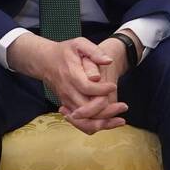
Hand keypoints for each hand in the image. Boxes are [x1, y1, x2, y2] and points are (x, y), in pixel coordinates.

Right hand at [7, 33, 126, 129]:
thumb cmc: (65, 52)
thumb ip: (94, 51)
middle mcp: (68, 92)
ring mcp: (67, 101)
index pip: (87, 88)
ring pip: (83, 120)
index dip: (103, 90)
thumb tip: (108, 61)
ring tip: (120, 120)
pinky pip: (80, 122)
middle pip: (86, 110)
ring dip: (103, 123)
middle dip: (107, 111)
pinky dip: (95, 125)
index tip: (113, 85)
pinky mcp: (68, 106)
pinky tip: (110, 122)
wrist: (45, 61)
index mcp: (71, 75)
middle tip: (124, 107)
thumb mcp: (79, 44)